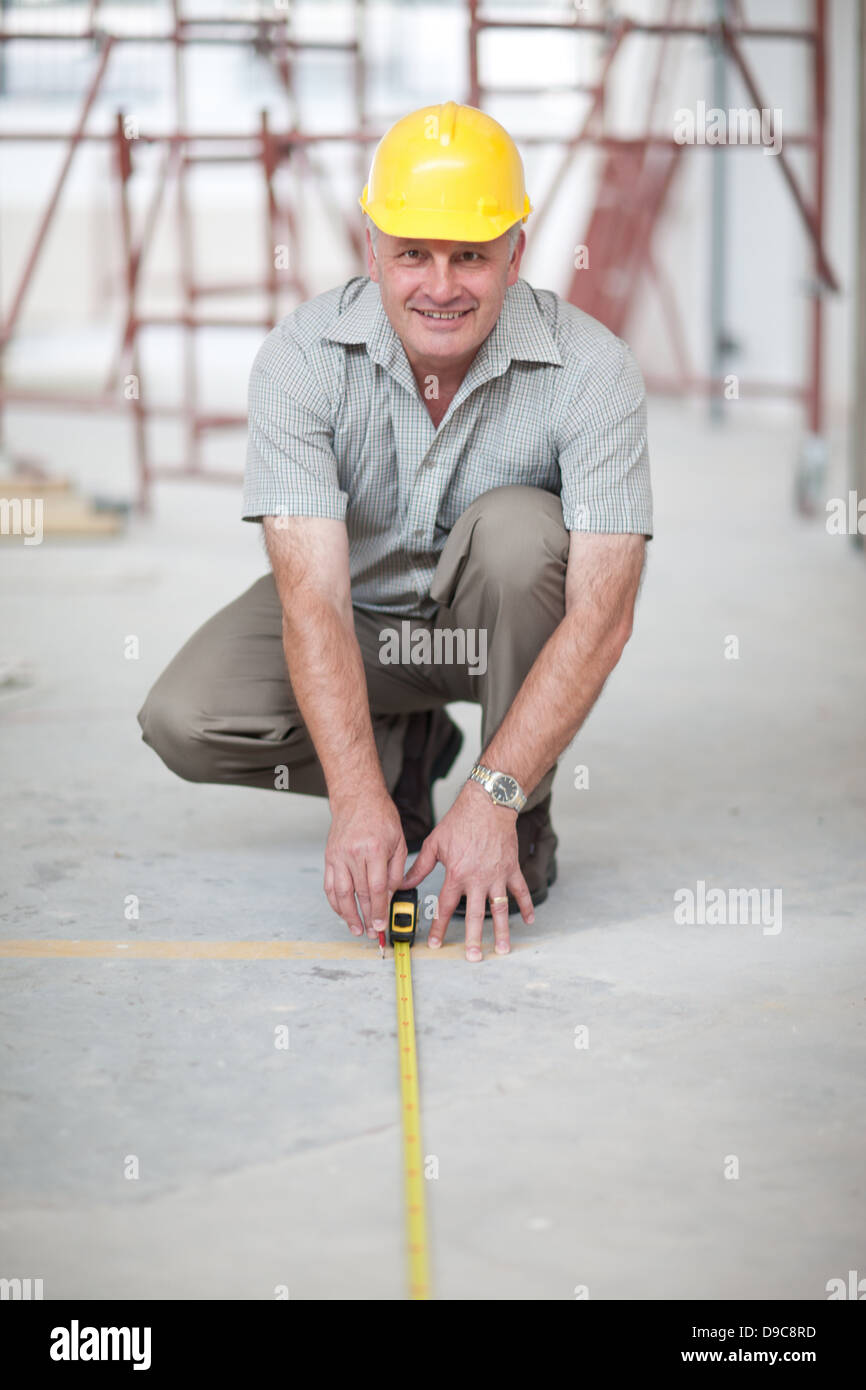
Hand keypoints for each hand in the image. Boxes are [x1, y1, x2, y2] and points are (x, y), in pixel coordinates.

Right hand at [324, 790, 406, 941]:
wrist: (357, 799)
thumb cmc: (380, 817)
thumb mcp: (399, 842)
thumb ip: (396, 871)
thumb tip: (391, 896)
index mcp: (374, 849)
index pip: (377, 888)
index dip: (379, 910)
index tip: (382, 925)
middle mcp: (354, 854)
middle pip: (360, 894)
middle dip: (367, 917)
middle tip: (372, 932)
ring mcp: (338, 856)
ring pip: (341, 893)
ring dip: (348, 915)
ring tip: (356, 929)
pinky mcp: (329, 858)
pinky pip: (330, 885)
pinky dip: (335, 902)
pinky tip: (342, 912)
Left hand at [400, 779, 534, 960]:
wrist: (487, 804)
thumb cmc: (459, 821)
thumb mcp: (434, 844)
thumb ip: (419, 867)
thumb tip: (403, 883)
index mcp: (457, 874)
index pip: (446, 907)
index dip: (439, 927)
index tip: (436, 943)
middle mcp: (478, 879)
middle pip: (475, 915)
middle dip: (474, 939)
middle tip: (473, 957)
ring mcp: (497, 876)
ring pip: (500, 909)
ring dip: (502, 931)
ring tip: (503, 949)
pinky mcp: (511, 869)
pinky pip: (520, 891)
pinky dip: (527, 906)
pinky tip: (530, 921)